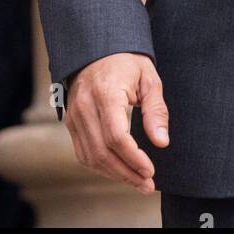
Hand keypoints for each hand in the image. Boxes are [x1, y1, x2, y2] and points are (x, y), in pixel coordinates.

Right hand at [63, 52, 168, 193]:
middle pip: (103, 151)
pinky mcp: (71, 123)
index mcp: (106, 93)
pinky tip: (119, 170)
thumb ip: (155, 110)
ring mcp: (74, 116)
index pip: (116, 135)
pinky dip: (101, 167)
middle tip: (147, 184)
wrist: (97, 50)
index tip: (150, 170)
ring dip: (114, 174)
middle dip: (126, 173)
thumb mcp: (149, 79)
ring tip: (137, 181)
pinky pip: (83, 153)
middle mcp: (85, 106)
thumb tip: (162, 142)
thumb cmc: (127, 62)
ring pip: (91, 157)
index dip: (133, 158)